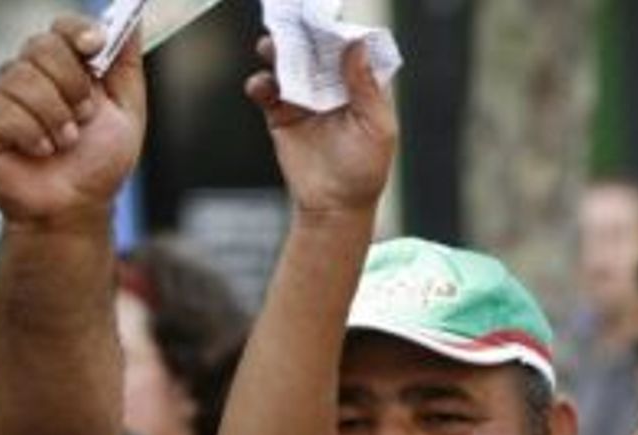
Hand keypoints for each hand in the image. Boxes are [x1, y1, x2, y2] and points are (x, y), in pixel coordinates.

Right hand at [0, 16, 145, 226]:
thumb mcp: (127, 112)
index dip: (78, 32)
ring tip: (64, 142)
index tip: (94, 47)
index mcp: (64, 68)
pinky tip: (39, 151)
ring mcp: (2, 95)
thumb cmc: (98, 164)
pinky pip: (3, 110)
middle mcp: (29, 74)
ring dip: (56, 118)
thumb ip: (127, 65)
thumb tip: (133, 20)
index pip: (62, 28)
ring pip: (23, 78)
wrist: (76, 206)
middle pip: (42, 47)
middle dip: (73, 87)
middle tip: (83, 118)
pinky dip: (32, 135)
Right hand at [247, 38, 397, 216]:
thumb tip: (356, 46)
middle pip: (315, 51)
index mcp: (361, 88)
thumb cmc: (364, 171)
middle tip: (293, 27)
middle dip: (304, 36)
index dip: (339, 35)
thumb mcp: (377, 128)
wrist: (333, 207)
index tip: (326, 26)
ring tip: (271, 48)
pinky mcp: (280, 113)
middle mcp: (332, 88)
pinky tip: (263, 86)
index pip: (350, 51)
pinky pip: (266, 90)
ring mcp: (305, 98)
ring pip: (288, 64)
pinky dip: (260, 83)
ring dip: (278, 52)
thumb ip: (367, 88)